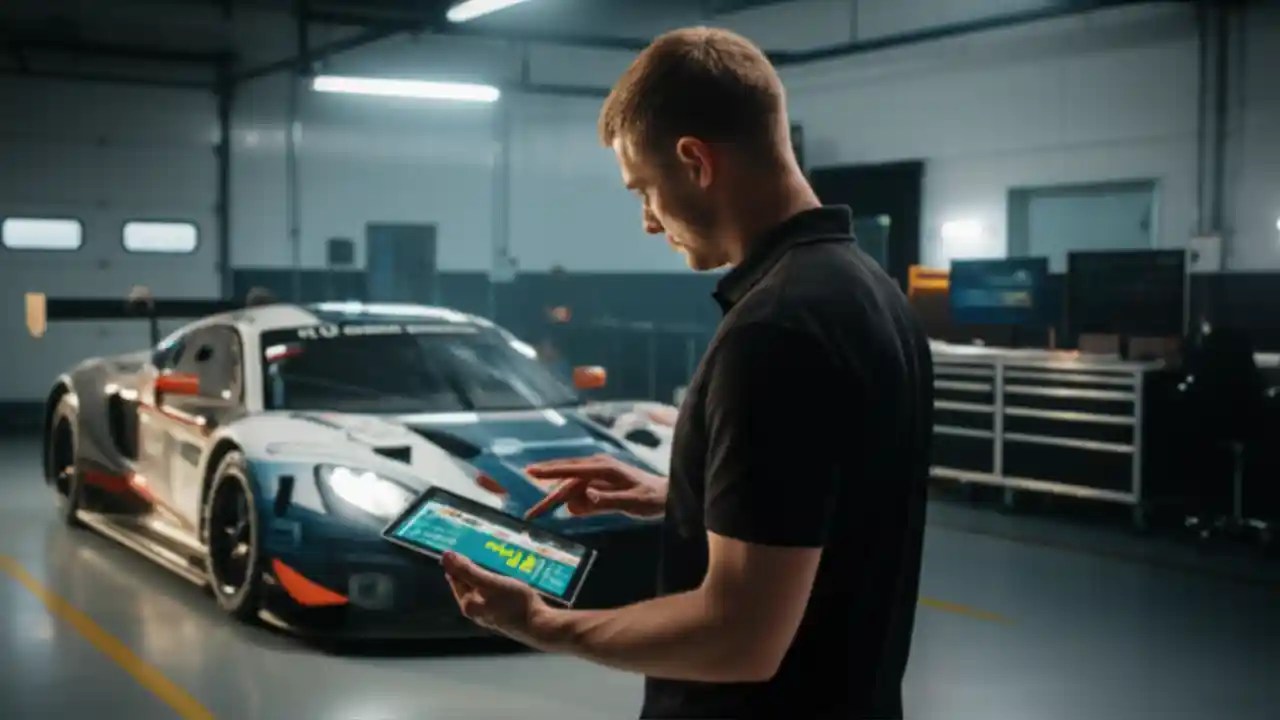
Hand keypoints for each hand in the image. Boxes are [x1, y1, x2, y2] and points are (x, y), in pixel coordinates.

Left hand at [441, 551, 549, 644]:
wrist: (540, 626)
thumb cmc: (515, 602)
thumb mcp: (490, 582)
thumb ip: (468, 570)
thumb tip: (445, 555)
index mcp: (468, 604)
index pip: (454, 578)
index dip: (457, 562)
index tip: (463, 545)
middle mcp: (475, 612)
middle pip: (467, 585)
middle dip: (470, 569)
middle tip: (479, 550)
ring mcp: (489, 616)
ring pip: (481, 590)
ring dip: (484, 576)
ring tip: (494, 561)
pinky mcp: (502, 616)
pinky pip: (493, 596)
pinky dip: (495, 585)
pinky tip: (505, 579)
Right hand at [524, 453, 666, 518]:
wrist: (666, 496)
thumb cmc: (652, 498)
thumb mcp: (633, 502)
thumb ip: (608, 500)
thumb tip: (584, 497)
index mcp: (604, 468)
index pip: (571, 469)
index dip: (550, 471)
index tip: (531, 472)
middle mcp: (598, 468)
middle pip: (565, 480)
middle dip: (547, 495)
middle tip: (531, 512)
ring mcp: (597, 476)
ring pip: (571, 488)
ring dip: (559, 501)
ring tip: (542, 514)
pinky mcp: (599, 486)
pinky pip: (580, 494)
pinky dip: (573, 503)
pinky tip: (573, 511)